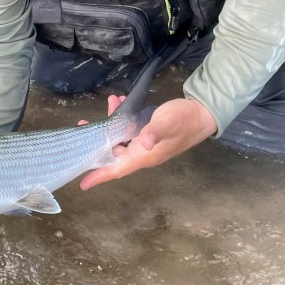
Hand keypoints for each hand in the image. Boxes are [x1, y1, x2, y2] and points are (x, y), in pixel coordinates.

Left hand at [79, 96, 216, 190]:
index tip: (83, 184)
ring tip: (101, 109)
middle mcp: (141, 153)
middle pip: (112, 154)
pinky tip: (118, 101)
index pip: (117, 169)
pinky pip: (127, 128)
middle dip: (96, 144)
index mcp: (144, 156)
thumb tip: (144, 141)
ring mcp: (143, 143)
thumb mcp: (168, 122)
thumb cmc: (184, 120)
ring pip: (118, 140)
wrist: (202, 114)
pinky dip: (120, 117)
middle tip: (82, 128)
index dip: (100, 176)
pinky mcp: (146, 132)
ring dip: (107, 126)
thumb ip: (155, 131)